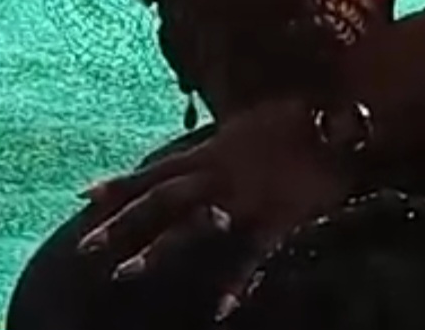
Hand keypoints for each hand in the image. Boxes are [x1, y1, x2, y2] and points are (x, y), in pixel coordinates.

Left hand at [77, 100, 351, 317]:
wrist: (341, 119)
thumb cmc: (297, 117)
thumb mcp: (248, 122)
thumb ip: (221, 140)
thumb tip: (204, 146)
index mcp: (212, 151)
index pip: (157, 171)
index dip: (122, 184)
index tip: (84, 197)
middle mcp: (218, 173)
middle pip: (160, 200)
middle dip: (121, 223)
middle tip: (83, 248)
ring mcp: (244, 197)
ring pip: (191, 226)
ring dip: (157, 249)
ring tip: (124, 272)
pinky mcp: (275, 218)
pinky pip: (250, 254)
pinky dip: (235, 281)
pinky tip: (219, 308)